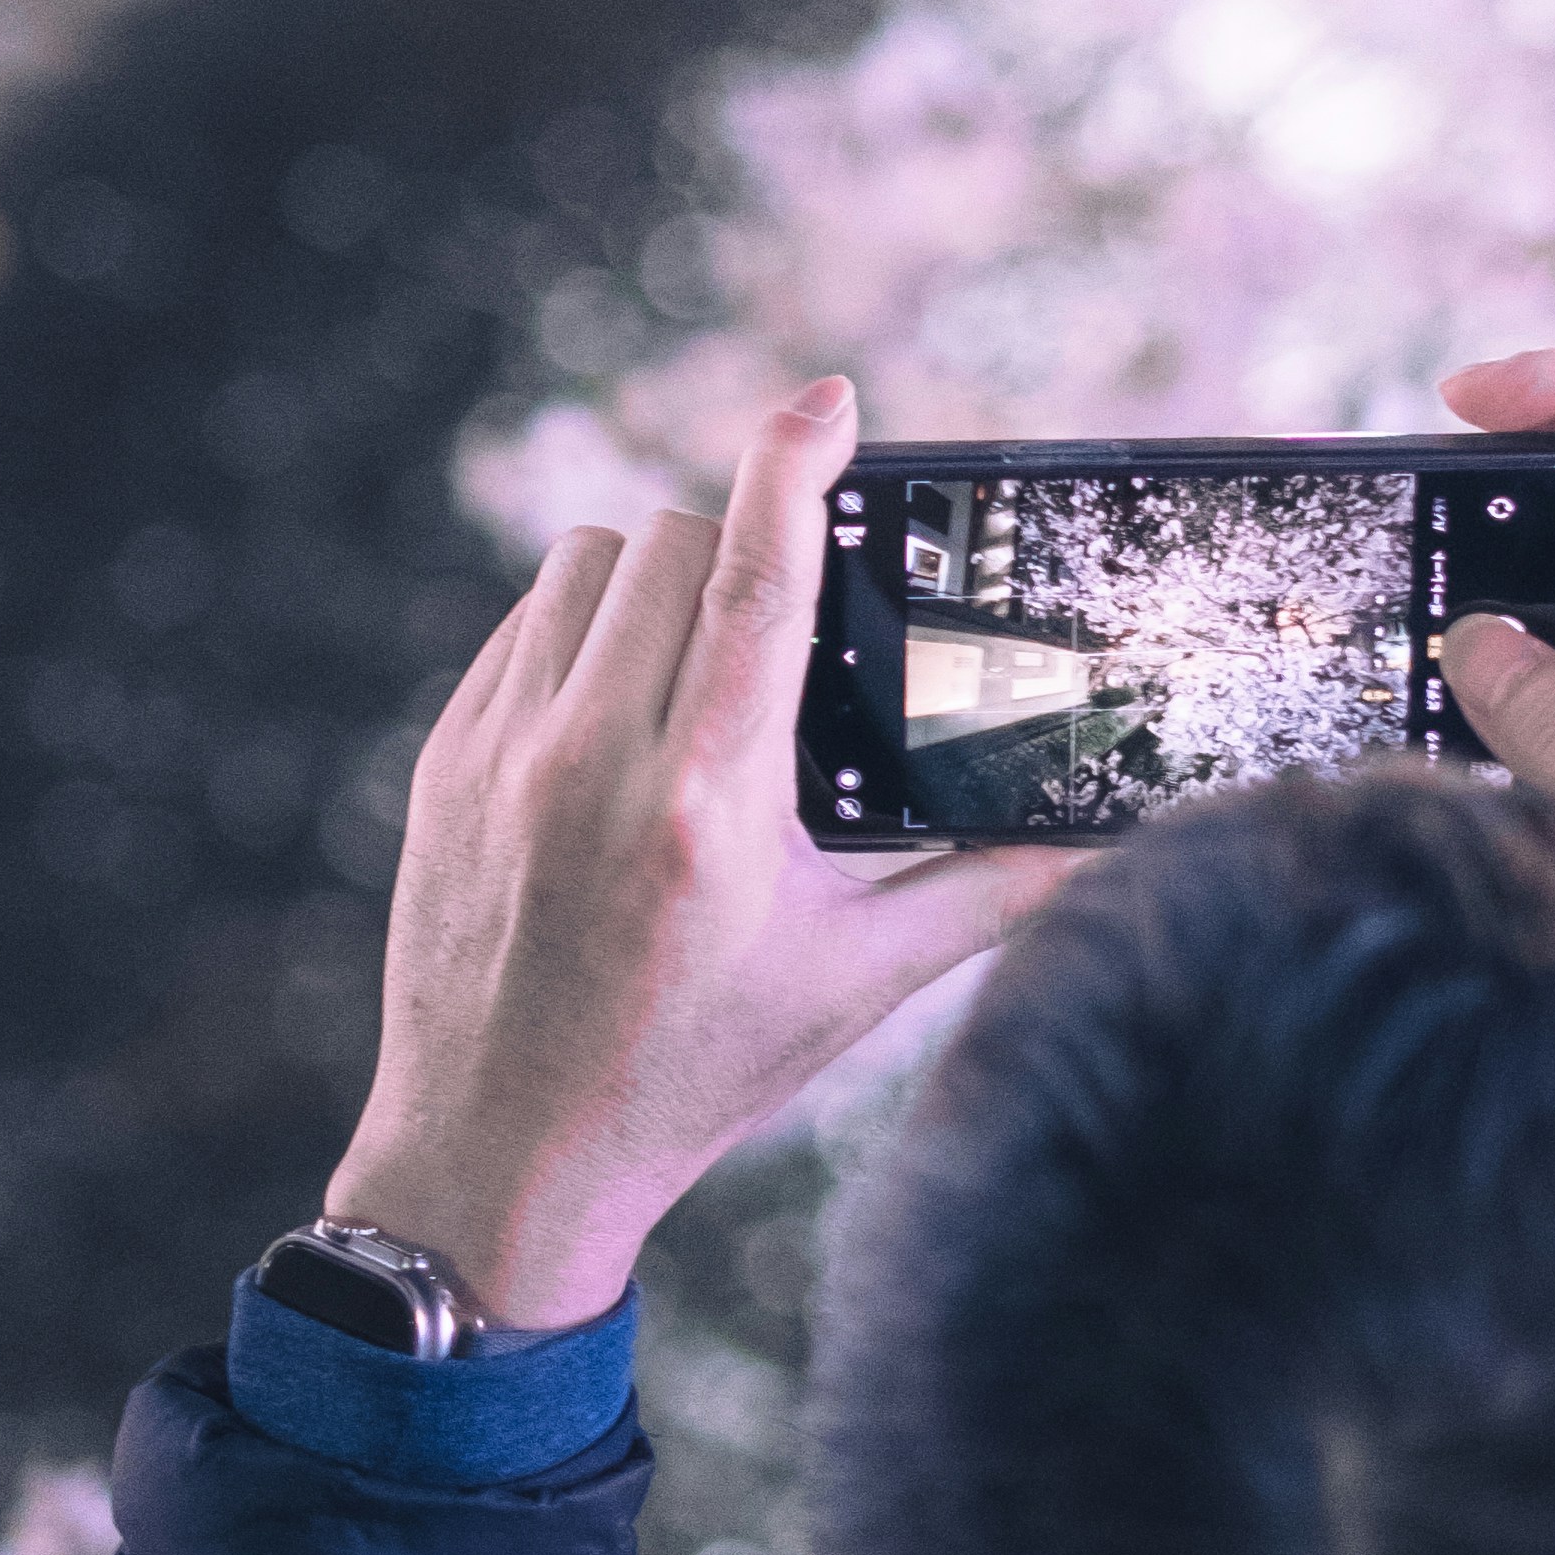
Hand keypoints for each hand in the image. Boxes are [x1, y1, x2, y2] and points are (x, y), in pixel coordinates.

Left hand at [326, 375, 1074, 1326]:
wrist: (499, 1157)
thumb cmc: (686, 1076)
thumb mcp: (852, 988)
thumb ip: (986, 894)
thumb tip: (1110, 840)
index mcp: (707, 809)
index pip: (755, 582)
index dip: (793, 464)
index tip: (828, 397)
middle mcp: (591, 765)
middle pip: (677, 549)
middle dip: (740, 558)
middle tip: (778, 643)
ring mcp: (500, 756)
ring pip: (590, 566)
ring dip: (656, 585)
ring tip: (695, 674)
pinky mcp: (444, 763)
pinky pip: (524, 628)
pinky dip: (584, 639)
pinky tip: (620, 721)